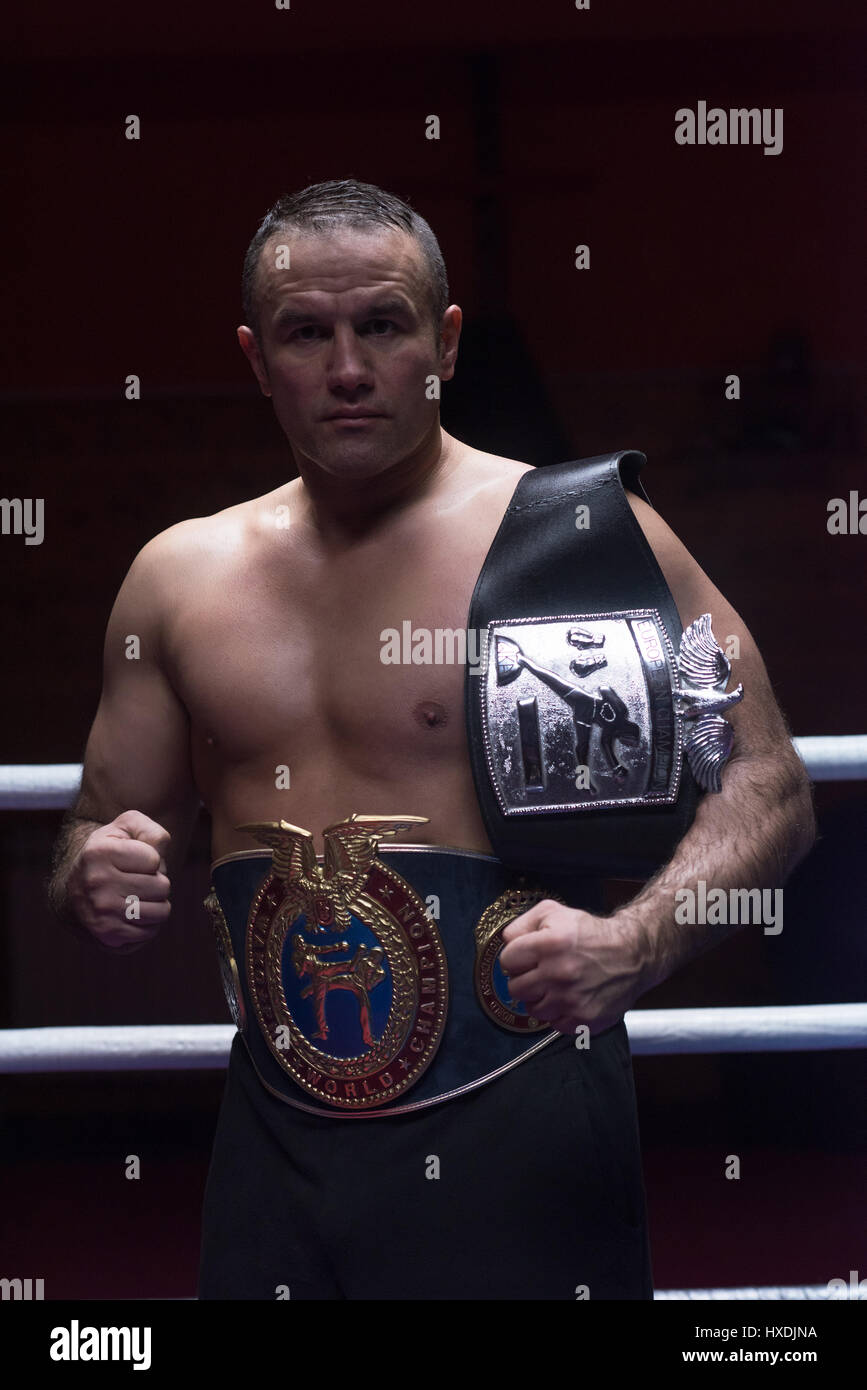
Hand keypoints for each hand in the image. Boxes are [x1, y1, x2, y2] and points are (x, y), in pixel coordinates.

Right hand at [67, 810, 171, 951]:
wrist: (79, 883)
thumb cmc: (112, 850)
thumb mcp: (126, 827)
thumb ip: (150, 830)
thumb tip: (161, 852)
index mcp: (99, 852)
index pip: (154, 859)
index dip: (152, 858)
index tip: (135, 859)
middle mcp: (96, 882)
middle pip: (162, 887)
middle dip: (158, 881)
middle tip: (139, 879)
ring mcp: (101, 911)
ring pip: (161, 911)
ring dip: (157, 903)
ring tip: (138, 894)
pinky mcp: (107, 934)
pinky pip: (150, 931)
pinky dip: (149, 922)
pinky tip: (132, 911)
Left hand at [498, 899, 646, 1035]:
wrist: (632, 954)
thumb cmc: (590, 933)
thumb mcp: (554, 913)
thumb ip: (522, 923)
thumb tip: (505, 942)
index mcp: (550, 944)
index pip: (507, 960)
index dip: (515, 957)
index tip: (527, 957)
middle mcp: (559, 973)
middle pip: (515, 988)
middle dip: (524, 979)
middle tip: (539, 972)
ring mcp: (572, 1000)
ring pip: (532, 1009)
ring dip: (540, 998)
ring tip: (555, 985)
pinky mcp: (584, 1019)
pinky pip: (554, 1024)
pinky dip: (558, 1013)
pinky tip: (569, 998)